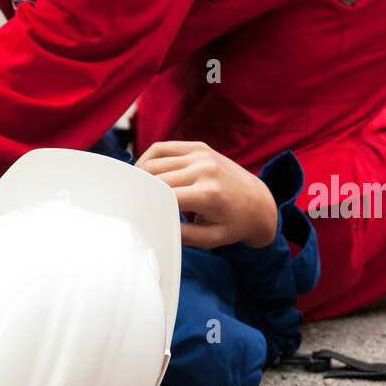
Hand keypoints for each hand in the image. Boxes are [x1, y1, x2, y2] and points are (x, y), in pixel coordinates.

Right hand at [136, 141, 277, 247]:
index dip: (142, 204)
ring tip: (133, 191)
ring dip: (139, 175)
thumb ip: (179, 234)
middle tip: (126, 205)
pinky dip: (148, 159)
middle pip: (155, 178)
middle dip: (138, 191)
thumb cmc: (232, 225)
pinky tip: (143, 173)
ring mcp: (202, 154)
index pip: (163, 196)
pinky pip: (162, 148)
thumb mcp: (208, 240)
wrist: (258, 202)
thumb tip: (151, 224)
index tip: (131, 214)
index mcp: (208, 194)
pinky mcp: (199, 146)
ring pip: (154, 161)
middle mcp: (205, 169)